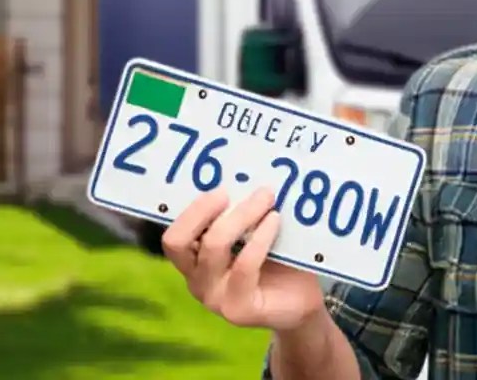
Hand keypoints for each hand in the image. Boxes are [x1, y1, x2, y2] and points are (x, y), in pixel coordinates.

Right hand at [162, 187, 325, 330]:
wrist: (303, 301)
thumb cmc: (279, 260)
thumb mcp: (258, 232)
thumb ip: (246, 211)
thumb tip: (250, 168)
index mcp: (195, 260)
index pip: (173, 237)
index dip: (190, 211)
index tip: (219, 187)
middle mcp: (197, 279)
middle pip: (179, 242)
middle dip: (204, 210)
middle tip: (233, 190)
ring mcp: (214, 297)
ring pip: (213, 247)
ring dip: (240, 216)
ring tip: (266, 199)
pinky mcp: (238, 309)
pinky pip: (244, 266)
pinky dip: (260, 238)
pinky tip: (274, 221)